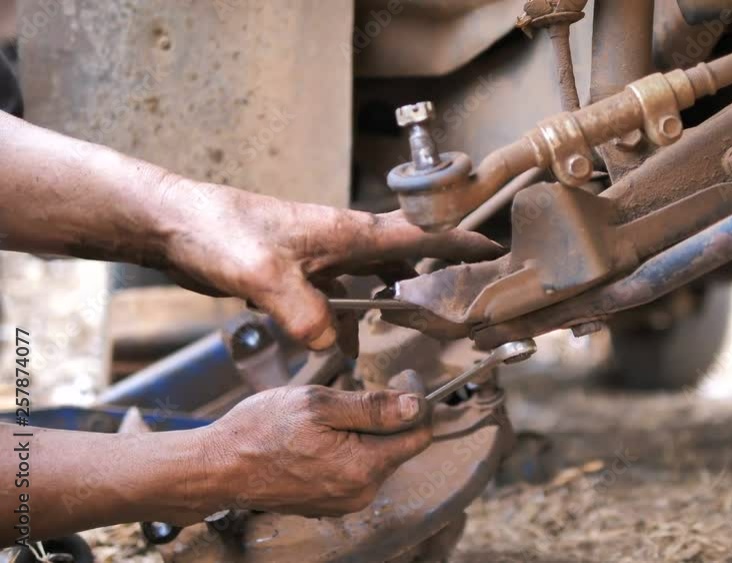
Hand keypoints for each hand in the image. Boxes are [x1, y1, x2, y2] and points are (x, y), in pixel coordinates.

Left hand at [160, 179, 503, 349]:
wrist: (175, 224)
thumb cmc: (218, 230)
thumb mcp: (261, 273)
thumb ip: (301, 308)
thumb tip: (329, 343)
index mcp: (346, 231)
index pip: (418, 232)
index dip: (460, 241)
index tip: (495, 248)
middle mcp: (341, 240)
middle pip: (406, 256)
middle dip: (438, 275)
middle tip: (466, 301)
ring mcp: (321, 255)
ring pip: (375, 276)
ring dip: (396, 298)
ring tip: (417, 329)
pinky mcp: (301, 271)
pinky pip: (342, 294)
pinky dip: (353, 315)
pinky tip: (351, 341)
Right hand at [205, 386, 431, 516]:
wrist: (218, 467)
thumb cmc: (260, 431)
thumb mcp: (318, 404)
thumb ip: (373, 407)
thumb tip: (417, 406)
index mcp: (363, 467)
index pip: (419, 435)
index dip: (417, 402)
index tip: (403, 378)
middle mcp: (361, 492)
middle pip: (397, 445)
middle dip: (384, 416)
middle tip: (351, 394)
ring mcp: (345, 501)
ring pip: (376, 456)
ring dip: (363, 431)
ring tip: (327, 416)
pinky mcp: (330, 502)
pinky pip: (354, 470)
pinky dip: (347, 448)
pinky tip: (318, 436)